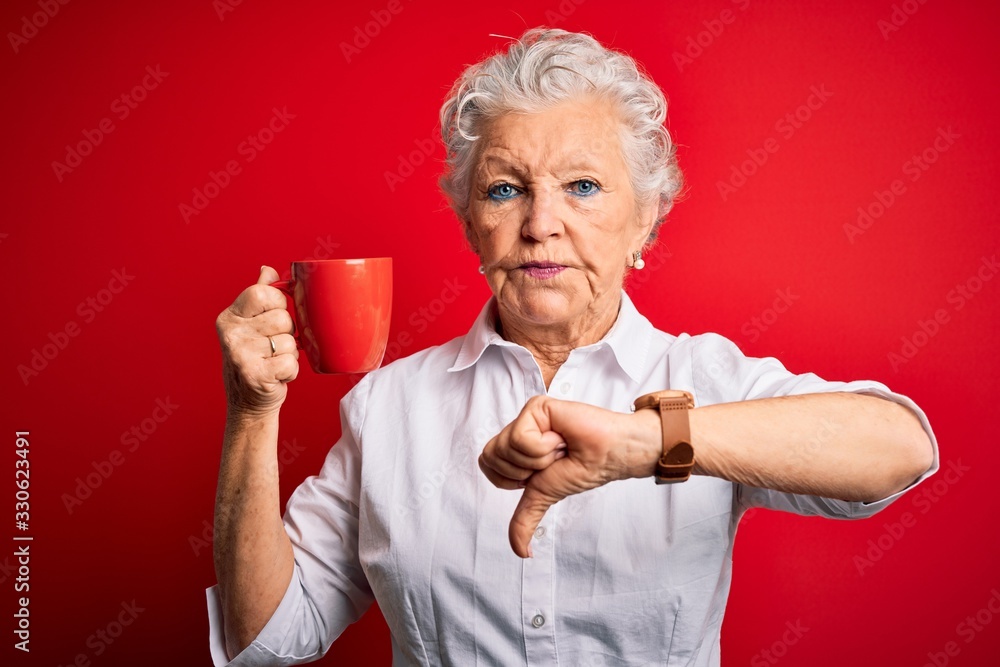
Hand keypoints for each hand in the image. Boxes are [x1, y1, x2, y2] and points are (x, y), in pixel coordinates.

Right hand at [215, 266, 298, 418]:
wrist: (248, 403)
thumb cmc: (256, 359)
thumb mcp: (252, 325)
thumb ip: (259, 295)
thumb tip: (267, 269)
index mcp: (230, 316)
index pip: (263, 292)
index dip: (279, 304)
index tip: (273, 319)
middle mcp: (231, 333)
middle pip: (283, 317)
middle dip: (287, 333)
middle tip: (272, 347)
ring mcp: (240, 354)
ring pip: (290, 341)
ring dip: (289, 354)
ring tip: (274, 361)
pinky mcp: (255, 374)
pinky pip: (291, 363)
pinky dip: (290, 372)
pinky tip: (276, 375)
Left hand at [479, 395, 660, 557]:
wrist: (611, 455)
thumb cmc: (585, 468)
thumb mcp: (546, 496)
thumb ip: (526, 519)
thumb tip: (521, 552)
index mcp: (515, 450)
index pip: (488, 465)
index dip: (513, 477)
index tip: (543, 471)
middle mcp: (517, 430)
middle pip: (489, 456)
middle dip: (523, 469)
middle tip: (551, 460)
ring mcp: (526, 416)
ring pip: (503, 447)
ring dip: (538, 457)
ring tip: (559, 447)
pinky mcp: (536, 406)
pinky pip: (520, 438)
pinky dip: (543, 447)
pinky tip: (561, 437)